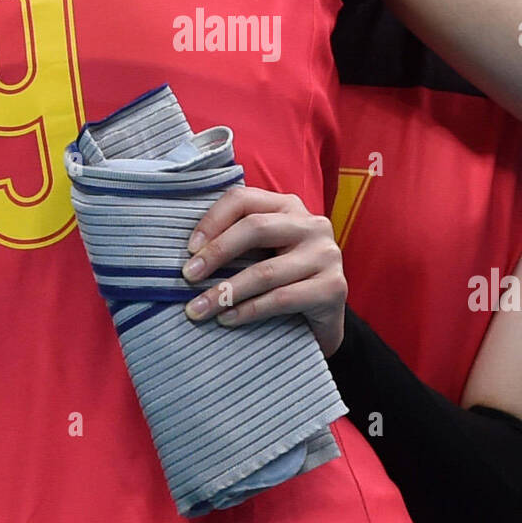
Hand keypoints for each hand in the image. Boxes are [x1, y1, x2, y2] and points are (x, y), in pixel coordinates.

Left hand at [181, 187, 346, 356]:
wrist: (321, 323)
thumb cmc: (280, 283)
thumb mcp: (260, 254)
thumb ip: (235, 243)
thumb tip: (187, 253)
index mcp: (288, 207)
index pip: (244, 200)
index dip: (212, 220)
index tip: (188, 249)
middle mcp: (312, 225)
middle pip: (255, 228)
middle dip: (216, 253)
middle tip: (188, 277)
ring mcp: (327, 255)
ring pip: (265, 270)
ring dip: (225, 292)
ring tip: (198, 309)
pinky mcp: (334, 287)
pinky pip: (281, 299)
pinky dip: (249, 310)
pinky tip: (227, 319)